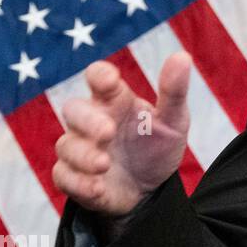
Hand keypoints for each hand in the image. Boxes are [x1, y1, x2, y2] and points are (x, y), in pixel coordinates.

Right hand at [51, 52, 191, 216]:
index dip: (99, 75)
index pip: (98, 77)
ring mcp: (79, 149)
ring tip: (104, 164)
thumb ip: (174, 92)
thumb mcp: (173, 121)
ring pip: (66, 145)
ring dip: (84, 154)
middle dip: (88, 120)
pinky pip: (64, 177)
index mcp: (115, 100)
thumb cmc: (156, 146)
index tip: (108, 80)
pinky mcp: (72, 177)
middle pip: (74, 109)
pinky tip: (98, 188)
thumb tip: (182, 56)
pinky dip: (79, 182)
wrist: (150, 189)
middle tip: (108, 131)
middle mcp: (91, 121)